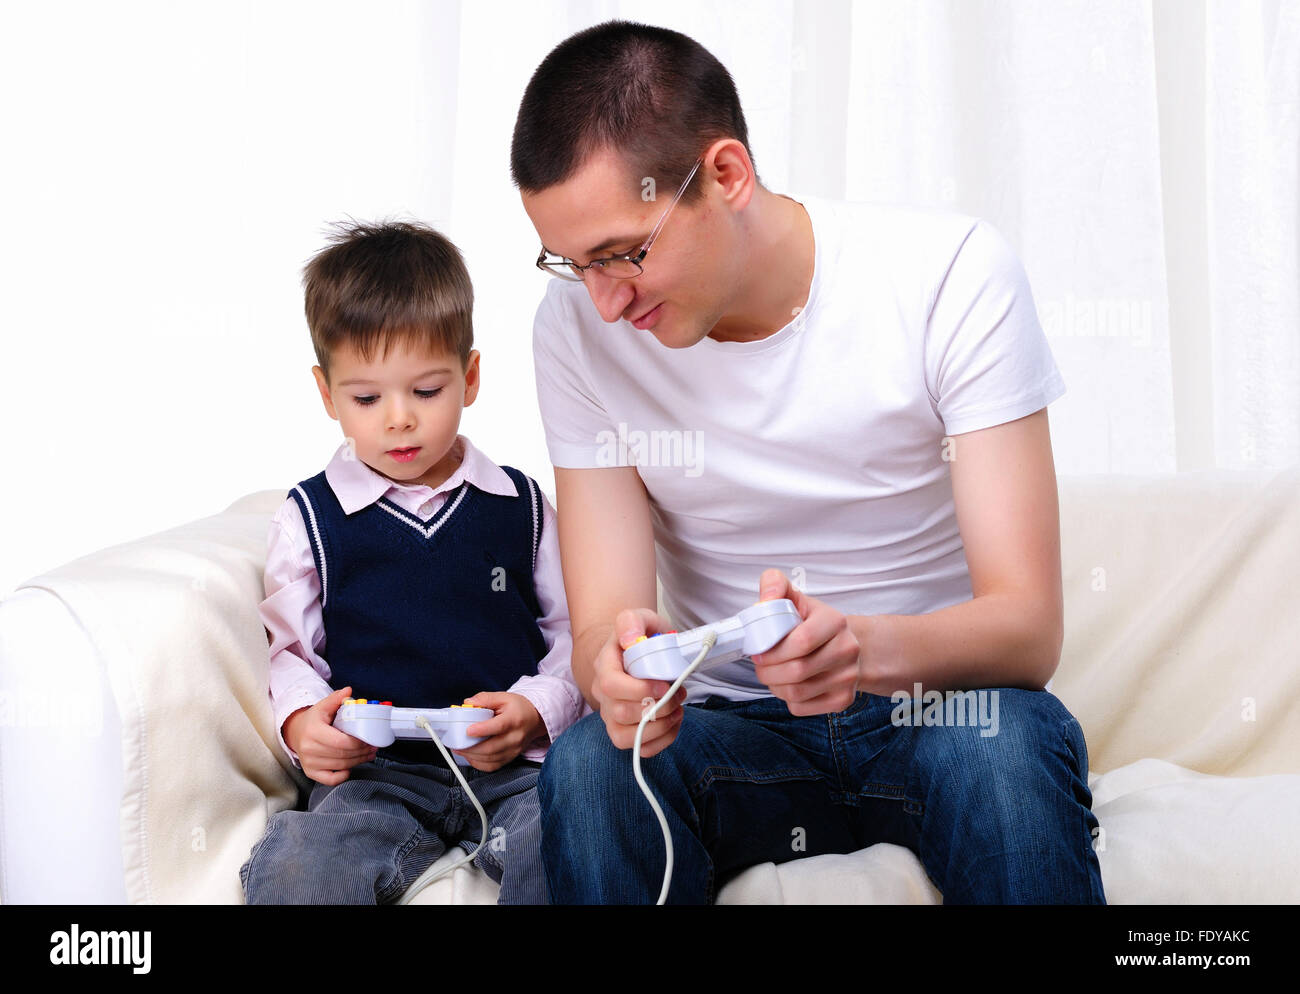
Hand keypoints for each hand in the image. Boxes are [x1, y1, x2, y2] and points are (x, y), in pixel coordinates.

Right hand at [283, 686, 378, 785]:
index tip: (369, 738)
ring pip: (340, 766)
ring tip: (368, 754)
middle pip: (343, 755)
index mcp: (313, 732)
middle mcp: (309, 749)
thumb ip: (336, 698)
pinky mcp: (311, 772)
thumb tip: (348, 691)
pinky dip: (342, 776)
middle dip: (362, 752)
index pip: (341, 742)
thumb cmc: (313, 720)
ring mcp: (309, 762)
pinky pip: (330, 779)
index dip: (358, 743)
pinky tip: (350, 767)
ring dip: (358, 761)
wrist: (296, 733)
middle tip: (373, 747)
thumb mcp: (323, 706)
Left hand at [454, 692, 544, 771]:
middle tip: (456, 743)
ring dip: (472, 756)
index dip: (482, 730)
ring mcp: (514, 750)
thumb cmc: (519, 708)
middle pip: (492, 748)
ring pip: (490, 759)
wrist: (535, 719)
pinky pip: (492, 766)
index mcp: (514, 719)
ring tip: (460, 749)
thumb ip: (485, 698)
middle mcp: (515, 737)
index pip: (498, 727)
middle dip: (471, 748)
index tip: (468, 730)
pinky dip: (478, 763)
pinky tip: (471, 756)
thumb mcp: (503, 697)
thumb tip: (468, 703)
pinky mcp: (510, 757)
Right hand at [591, 608, 687, 757]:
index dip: (640, 690)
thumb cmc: (639, 638)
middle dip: (658, 708)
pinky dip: (662, 741)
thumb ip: (632, 620)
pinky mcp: (625, 732)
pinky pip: (639, 749)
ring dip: (659, 727)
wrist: (633, 652)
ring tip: (677, 710)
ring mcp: (612, 716)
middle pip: (621, 713)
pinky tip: (673, 723)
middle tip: (678, 693)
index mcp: (604, 666)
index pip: (612, 685)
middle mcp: (603, 695)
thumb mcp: (638, 618)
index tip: (665, 686)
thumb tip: (630, 639)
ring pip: (626, 738)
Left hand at [750, 569, 860, 715]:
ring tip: (772, 673)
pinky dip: (785, 699)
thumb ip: (775, 586)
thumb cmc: (811, 623)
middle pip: (797, 670)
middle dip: (767, 670)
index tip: (758, 650)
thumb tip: (766, 597)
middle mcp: (848, 650)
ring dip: (774, 685)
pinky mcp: (843, 700)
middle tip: (760, 664)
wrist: (843, 646)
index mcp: (835, 621)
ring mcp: (848, 677)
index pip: (801, 641)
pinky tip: (787, 684)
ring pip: (796, 692)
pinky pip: (801, 708)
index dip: (772, 649)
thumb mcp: (795, 598)